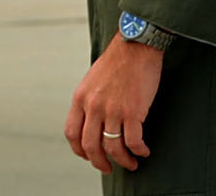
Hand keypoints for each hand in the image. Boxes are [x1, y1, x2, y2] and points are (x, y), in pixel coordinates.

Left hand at [64, 34, 162, 172]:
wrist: (134, 46)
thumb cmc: (115, 63)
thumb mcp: (91, 81)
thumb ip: (89, 101)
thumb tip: (92, 122)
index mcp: (80, 98)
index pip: (72, 133)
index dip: (79, 150)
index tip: (89, 157)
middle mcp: (93, 106)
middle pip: (90, 145)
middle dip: (99, 162)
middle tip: (108, 169)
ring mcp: (112, 109)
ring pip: (113, 147)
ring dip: (123, 161)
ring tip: (131, 163)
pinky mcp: (133, 111)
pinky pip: (134, 141)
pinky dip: (139, 151)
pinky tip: (144, 151)